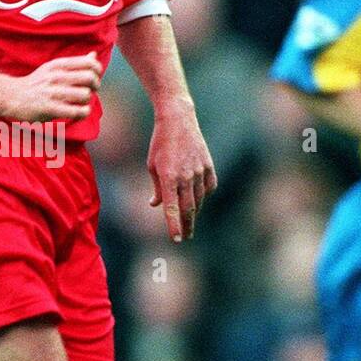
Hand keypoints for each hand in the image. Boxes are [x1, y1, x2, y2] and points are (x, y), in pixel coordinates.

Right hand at [4, 53, 101, 122]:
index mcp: (59, 65)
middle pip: (90, 78)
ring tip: (80, 104)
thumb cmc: (36, 83)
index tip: (93, 79)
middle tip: (89, 92)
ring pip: (85, 95)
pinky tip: (77, 114)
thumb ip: (75, 63)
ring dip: (87, 102)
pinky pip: (77, 111)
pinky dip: (82, 114)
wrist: (11, 96)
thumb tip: (94, 55)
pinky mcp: (50, 108)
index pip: (89, 63)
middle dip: (95, 87)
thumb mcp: (53, 68)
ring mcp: (53, 92)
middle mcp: (57, 76)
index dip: (97, 72)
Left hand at [148, 101, 216, 240]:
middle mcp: (186, 176)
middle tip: (185, 237)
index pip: (172, 208)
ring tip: (189, 221)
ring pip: (198, 200)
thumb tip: (156, 205)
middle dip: (186, 226)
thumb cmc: (160, 144)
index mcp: (168, 177)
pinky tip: (199, 200)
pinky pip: (209, 187)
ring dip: (193, 212)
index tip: (176, 240)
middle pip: (188, 209)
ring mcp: (199, 171)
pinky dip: (203, 196)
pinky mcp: (209, 166)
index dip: (174, 225)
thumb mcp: (152, 165)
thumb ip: (156, 188)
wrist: (178, 120)